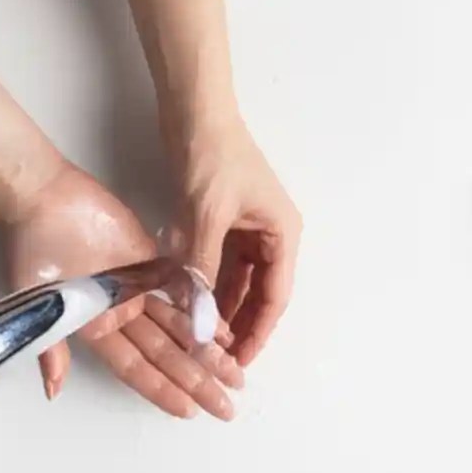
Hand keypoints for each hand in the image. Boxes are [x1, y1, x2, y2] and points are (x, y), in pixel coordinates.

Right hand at [8, 162, 243, 418]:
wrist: (43, 196)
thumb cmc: (32, 250)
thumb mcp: (34, 304)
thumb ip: (50, 347)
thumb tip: (52, 391)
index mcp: (94, 329)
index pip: (135, 368)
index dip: (161, 389)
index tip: (189, 411)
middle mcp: (121, 314)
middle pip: (165, 355)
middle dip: (196, 381)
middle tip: (227, 406)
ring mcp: (139, 289)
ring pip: (180, 327)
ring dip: (208, 351)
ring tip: (236, 375)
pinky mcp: (154, 262)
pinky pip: (184, 291)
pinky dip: (205, 310)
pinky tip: (227, 332)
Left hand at [173, 119, 301, 366]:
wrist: (193, 109)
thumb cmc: (211, 155)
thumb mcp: (207, 215)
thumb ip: (203, 269)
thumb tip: (198, 321)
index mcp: (282, 233)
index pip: (276, 296)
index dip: (259, 333)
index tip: (240, 363)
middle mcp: (271, 235)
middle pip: (260, 294)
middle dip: (241, 327)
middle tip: (219, 361)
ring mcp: (247, 229)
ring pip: (238, 283)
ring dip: (221, 309)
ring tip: (202, 341)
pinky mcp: (224, 222)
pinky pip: (219, 265)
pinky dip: (207, 286)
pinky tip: (189, 306)